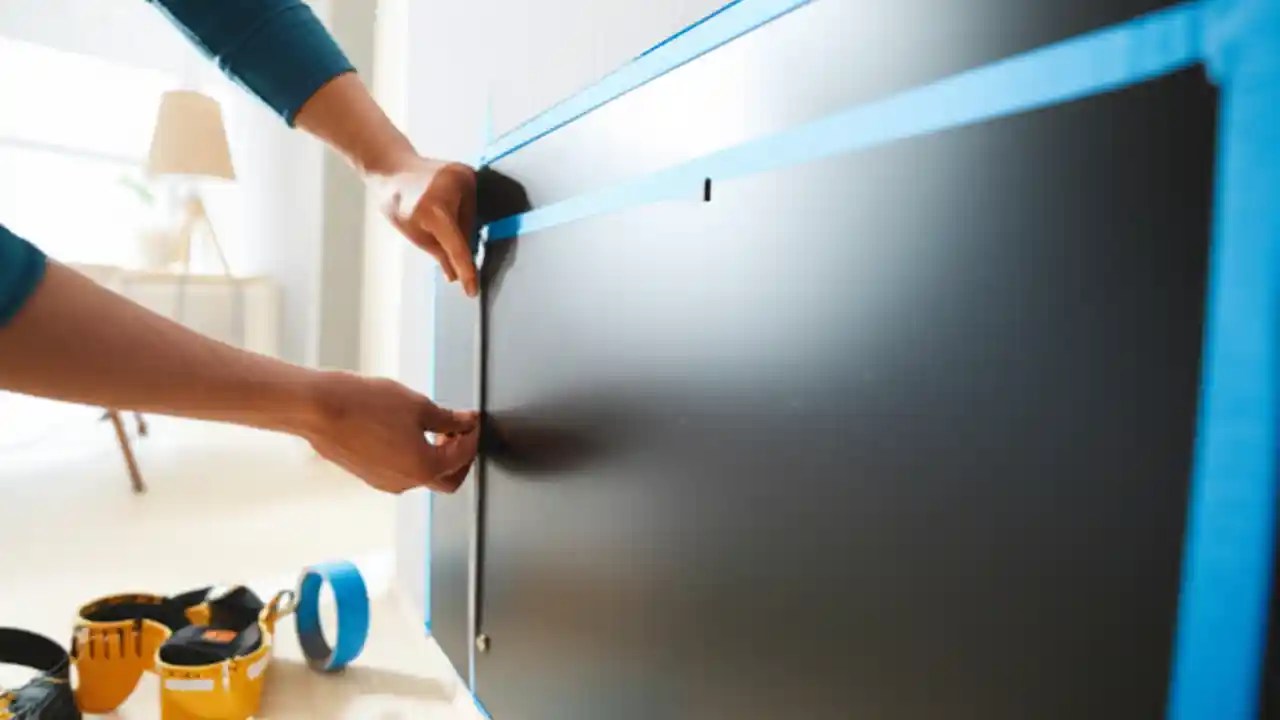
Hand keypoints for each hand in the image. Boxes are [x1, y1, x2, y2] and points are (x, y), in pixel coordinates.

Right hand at [302, 371, 478, 493]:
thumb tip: (465, 422)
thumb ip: (448, 418)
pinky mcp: (369, 476)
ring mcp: (385, 482)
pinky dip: (413, 456)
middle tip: (458, 429)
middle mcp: (406, 483)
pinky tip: (408, 432)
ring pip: (423, 475)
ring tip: (432, 426)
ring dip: (435, 455)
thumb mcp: (418, 405)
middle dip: (459, 455)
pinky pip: (401, 471)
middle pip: (447, 478)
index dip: (472, 435)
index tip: (472, 419)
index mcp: (425, 468)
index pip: (463, 456)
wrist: (319, 408)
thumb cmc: (365, 404)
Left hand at [374, 156, 478, 296]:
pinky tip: (447, 207)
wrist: (393, 168)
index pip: (457, 246)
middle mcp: (452, 189)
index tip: (472, 290)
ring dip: (461, 227)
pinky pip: (473, 203)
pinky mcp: (468, 173)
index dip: (466, 270)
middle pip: (467, 231)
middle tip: (436, 236)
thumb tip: (456, 277)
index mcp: (433, 208)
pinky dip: (463, 212)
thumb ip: (439, 255)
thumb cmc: (398, 204)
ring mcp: (462, 177)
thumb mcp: (414, 234)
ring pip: (472, 218)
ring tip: (436, 216)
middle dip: (458, 241)